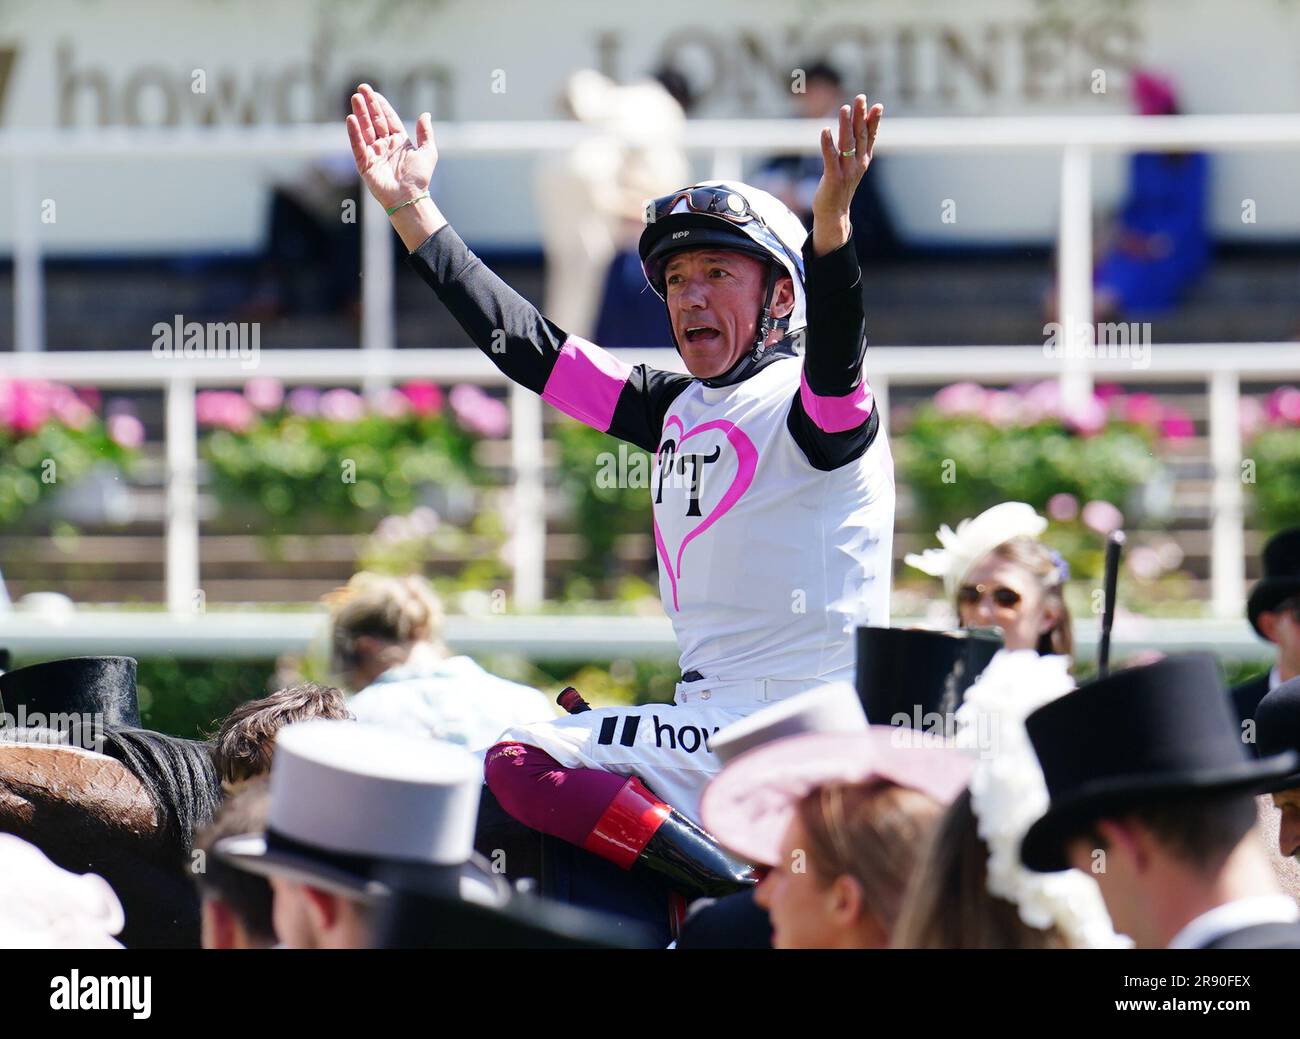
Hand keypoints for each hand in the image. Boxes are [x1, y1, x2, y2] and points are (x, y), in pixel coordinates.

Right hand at [346, 83, 436, 211]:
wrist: (410, 198)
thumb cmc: (420, 178)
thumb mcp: (428, 152)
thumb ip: (425, 133)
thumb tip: (425, 114)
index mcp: (398, 141)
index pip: (388, 119)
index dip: (381, 106)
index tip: (374, 92)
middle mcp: (385, 146)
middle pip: (374, 121)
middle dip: (368, 105)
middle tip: (361, 88)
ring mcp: (374, 154)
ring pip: (365, 130)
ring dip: (360, 114)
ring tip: (355, 98)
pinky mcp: (365, 164)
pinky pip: (358, 146)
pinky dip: (354, 133)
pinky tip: (351, 119)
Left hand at [810, 95, 881, 252]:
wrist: (834, 213)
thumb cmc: (842, 186)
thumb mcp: (854, 165)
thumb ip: (857, 147)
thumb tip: (862, 127)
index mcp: (864, 160)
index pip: (870, 136)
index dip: (874, 121)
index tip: (878, 105)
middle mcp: (858, 164)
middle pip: (860, 136)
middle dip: (861, 116)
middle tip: (861, 98)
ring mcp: (846, 171)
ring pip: (847, 144)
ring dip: (846, 125)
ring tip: (844, 108)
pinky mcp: (833, 178)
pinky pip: (830, 158)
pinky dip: (827, 144)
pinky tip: (825, 130)